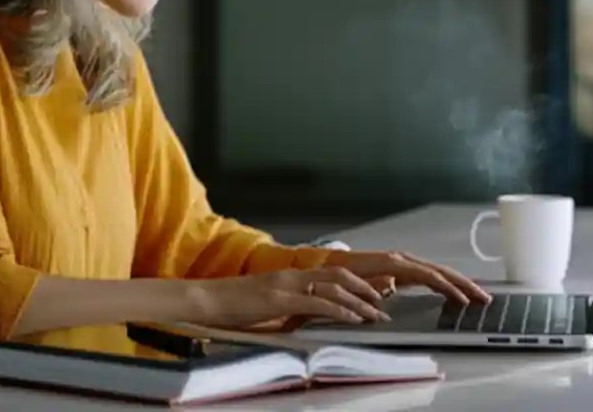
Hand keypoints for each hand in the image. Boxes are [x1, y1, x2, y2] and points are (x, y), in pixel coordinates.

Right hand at [185, 267, 392, 328]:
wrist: (206, 300)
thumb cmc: (233, 306)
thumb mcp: (269, 306)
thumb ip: (291, 308)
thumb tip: (310, 319)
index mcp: (291, 276)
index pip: (332, 274)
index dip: (357, 281)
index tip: (378, 292)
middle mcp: (293, 276)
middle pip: (340, 275)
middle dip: (367, 287)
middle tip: (386, 301)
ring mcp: (287, 286)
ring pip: (334, 287)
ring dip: (360, 301)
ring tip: (377, 313)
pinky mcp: (280, 300)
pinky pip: (317, 303)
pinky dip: (340, 310)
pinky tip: (354, 318)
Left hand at [323, 249, 492, 305]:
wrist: (329, 266)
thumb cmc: (342, 276)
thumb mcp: (356, 282)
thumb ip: (375, 284)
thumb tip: (393, 285)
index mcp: (395, 263)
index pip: (430, 275)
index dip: (449, 287)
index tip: (465, 300)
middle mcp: (403, 260)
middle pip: (441, 271)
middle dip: (464, 284)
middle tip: (484, 298)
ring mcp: (404, 263)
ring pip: (439, 271)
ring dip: (459, 283)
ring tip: (478, 296)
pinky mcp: (404, 268)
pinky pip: (431, 275)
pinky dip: (446, 282)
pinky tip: (456, 292)